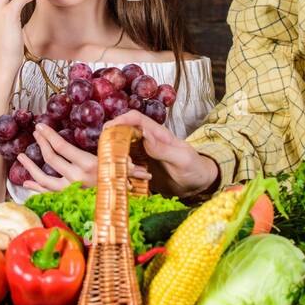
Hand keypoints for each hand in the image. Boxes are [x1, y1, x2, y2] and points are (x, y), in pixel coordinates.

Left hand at [18, 121, 150, 191]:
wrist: (121, 208)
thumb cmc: (124, 182)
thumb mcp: (123, 163)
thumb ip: (114, 148)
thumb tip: (115, 132)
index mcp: (87, 164)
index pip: (61, 146)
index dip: (48, 135)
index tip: (40, 126)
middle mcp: (76, 177)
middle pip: (51, 158)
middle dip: (41, 143)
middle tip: (35, 132)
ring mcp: (70, 189)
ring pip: (43, 178)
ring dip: (30, 166)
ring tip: (20, 156)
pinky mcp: (68, 198)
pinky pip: (48, 193)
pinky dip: (36, 188)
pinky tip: (25, 183)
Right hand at [94, 110, 219, 195]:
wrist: (200, 185)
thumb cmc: (195, 169)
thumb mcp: (182, 159)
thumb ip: (163, 148)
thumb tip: (144, 135)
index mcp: (158, 134)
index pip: (136, 119)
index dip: (120, 120)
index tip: (107, 129)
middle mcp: (147, 142)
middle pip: (123, 133)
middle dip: (111, 140)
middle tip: (104, 154)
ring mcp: (143, 156)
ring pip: (121, 150)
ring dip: (115, 159)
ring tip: (117, 170)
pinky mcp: (141, 169)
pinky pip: (126, 167)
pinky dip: (121, 172)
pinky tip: (123, 180)